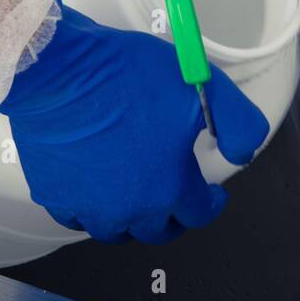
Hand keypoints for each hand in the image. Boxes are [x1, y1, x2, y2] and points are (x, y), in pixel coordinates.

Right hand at [0, 0, 268, 243]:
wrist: (60, 70)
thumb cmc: (128, 77)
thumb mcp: (204, 88)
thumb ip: (238, 124)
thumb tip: (245, 153)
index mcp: (169, 189)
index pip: (199, 214)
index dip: (211, 203)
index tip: (212, 193)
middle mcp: (129, 209)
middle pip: (159, 230)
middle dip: (174, 216)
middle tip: (177, 197)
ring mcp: (88, 206)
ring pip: (117, 230)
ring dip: (133, 218)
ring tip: (138, 195)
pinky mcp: (54, 194)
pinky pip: (78, 217)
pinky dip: (92, 209)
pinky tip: (96, 189)